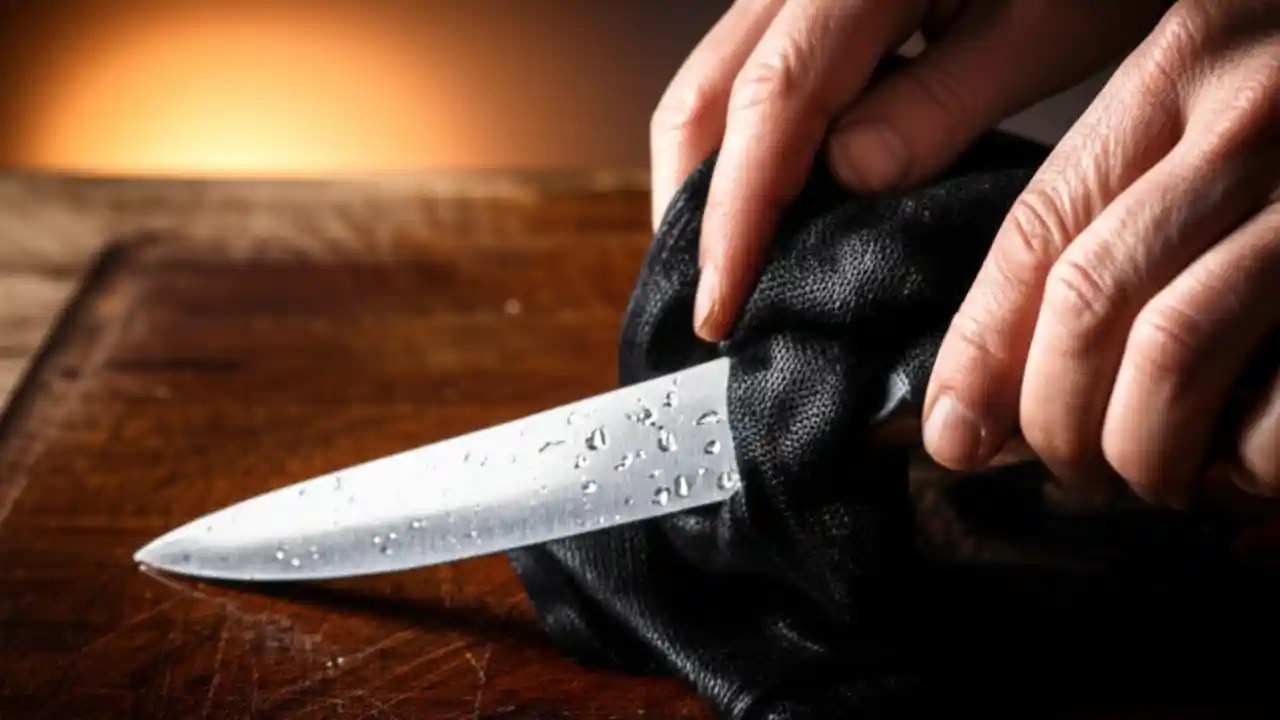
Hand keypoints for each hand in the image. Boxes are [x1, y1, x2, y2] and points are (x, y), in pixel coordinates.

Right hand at [651, 0, 1166, 340]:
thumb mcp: (1043, 32)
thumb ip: (941, 104)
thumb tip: (846, 178)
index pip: (770, 103)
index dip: (737, 215)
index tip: (724, 306)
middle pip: (706, 95)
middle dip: (693, 209)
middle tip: (713, 305)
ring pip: (712, 88)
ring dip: (709, 184)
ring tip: (730, 270)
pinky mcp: (809, 5)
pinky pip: (746, 79)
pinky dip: (741, 151)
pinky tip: (766, 206)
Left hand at [924, 0, 1279, 505]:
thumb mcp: (1203, 109)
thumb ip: (1104, 210)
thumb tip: (992, 384)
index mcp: (1183, 66)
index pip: (1040, 231)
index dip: (980, 351)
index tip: (955, 432)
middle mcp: (1254, 115)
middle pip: (1090, 299)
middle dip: (1054, 416)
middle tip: (1067, 468)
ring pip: (1173, 349)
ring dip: (1138, 447)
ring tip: (1146, 475)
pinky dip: (1249, 458)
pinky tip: (1243, 463)